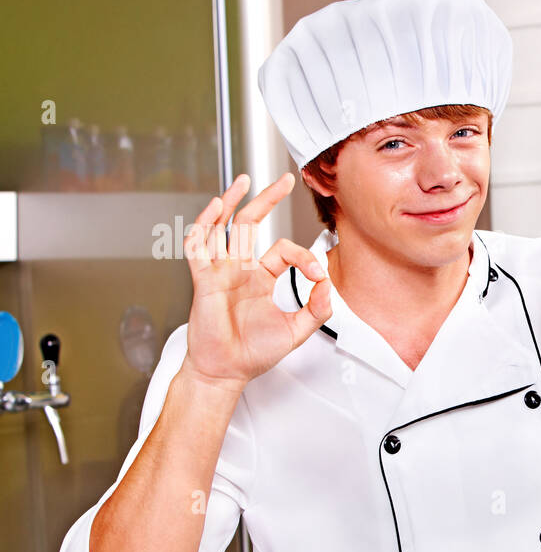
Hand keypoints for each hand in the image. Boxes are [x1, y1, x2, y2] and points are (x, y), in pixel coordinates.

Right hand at [181, 173, 331, 390]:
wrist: (228, 371)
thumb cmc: (254, 352)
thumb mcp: (296, 330)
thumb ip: (316, 309)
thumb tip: (329, 284)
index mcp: (261, 278)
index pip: (283, 249)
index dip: (304, 256)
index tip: (318, 273)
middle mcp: (240, 270)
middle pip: (250, 224)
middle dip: (267, 199)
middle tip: (285, 180)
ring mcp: (220, 272)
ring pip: (223, 228)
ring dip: (232, 202)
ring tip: (245, 180)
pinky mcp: (204, 280)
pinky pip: (199, 247)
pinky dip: (205, 226)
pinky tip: (216, 208)